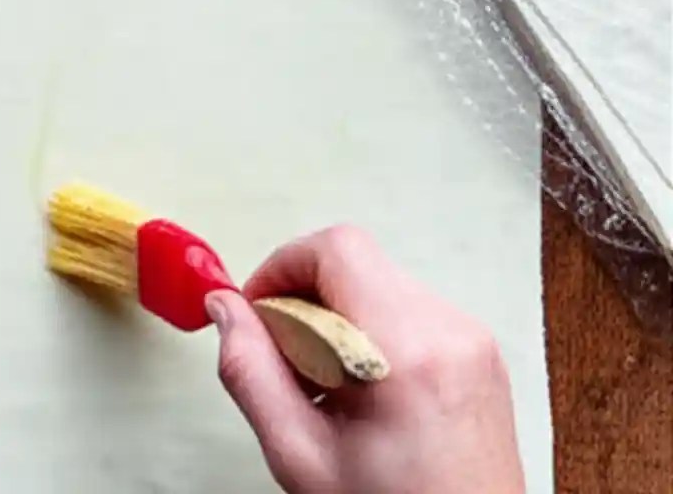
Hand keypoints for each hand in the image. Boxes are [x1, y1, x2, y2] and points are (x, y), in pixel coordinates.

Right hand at [205, 225, 523, 493]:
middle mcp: (451, 332)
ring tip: (322, 387)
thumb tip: (225, 310)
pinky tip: (356, 392)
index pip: (337, 248)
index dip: (281, 267)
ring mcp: (473, 341)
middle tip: (283, 360)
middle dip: (302, 299)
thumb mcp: (299, 455)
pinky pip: (406, 311)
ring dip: (333, 318)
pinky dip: (367, 333)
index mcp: (408, 352)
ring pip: (378, 284)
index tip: (258, 311)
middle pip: (356, 262)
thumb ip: (250, 373)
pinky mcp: (478, 353)